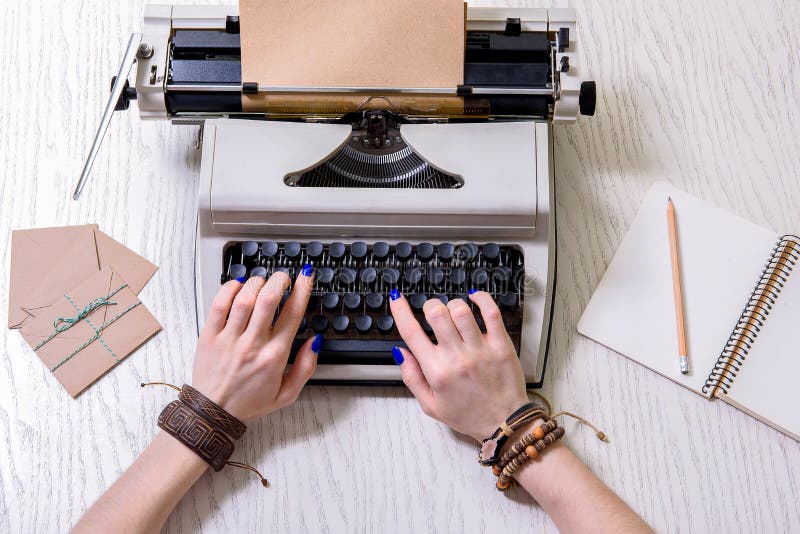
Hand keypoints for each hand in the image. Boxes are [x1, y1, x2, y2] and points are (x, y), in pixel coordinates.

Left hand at [191, 268, 320, 420]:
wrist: (213, 413)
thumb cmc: (249, 402)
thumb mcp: (287, 394)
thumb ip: (306, 368)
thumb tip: (315, 342)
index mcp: (275, 357)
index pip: (292, 314)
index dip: (302, 290)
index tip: (306, 277)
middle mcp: (252, 345)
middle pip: (269, 299)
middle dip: (280, 280)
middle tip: (283, 277)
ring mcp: (229, 339)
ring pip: (245, 297)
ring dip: (257, 282)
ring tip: (262, 282)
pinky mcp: (209, 336)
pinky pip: (219, 304)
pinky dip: (230, 288)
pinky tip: (238, 286)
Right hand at [389, 290, 528, 440]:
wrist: (503, 423)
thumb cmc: (468, 414)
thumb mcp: (430, 405)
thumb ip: (412, 377)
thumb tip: (400, 352)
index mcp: (437, 371)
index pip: (411, 333)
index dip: (400, 311)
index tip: (397, 299)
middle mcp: (457, 358)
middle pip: (436, 313)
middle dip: (430, 306)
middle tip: (432, 311)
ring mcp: (480, 350)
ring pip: (461, 310)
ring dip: (453, 305)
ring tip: (454, 313)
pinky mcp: (501, 345)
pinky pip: (491, 313)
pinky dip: (481, 299)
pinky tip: (475, 298)